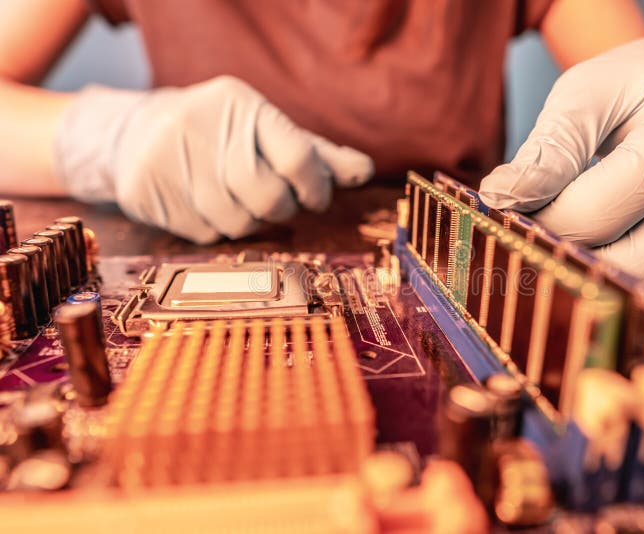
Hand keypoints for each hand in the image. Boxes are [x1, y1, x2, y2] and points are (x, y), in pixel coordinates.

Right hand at [55, 76, 373, 243]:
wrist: (137, 132)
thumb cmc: (222, 134)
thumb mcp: (268, 131)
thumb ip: (317, 154)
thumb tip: (364, 172)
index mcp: (241, 105)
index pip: (298, 157)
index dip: (316, 188)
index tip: (316, 198)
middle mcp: (204, 126)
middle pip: (269, 198)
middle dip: (283, 209)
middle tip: (280, 203)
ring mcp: (171, 159)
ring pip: (238, 223)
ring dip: (250, 221)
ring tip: (241, 200)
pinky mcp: (147, 191)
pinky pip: (206, 235)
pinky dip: (217, 229)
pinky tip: (208, 206)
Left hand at [480, 31, 643, 327]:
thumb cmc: (637, 85)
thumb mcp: (587, 95)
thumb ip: (547, 151)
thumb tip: (500, 199)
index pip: (600, 213)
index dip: (544, 225)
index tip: (515, 221)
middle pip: (640, 263)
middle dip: (577, 263)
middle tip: (540, 247)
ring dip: (617, 293)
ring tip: (580, 259)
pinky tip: (628, 268)